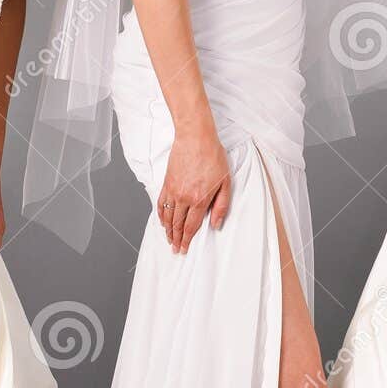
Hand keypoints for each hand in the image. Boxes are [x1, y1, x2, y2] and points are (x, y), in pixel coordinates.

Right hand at [158, 124, 230, 253]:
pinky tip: (162, 221)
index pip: (191, 226)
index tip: (184, 249)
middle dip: (176, 239)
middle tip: (175, 249)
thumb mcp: (226, 182)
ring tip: (169, 239)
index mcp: (199, 199)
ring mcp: (173, 190)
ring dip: (167, 230)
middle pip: (177, 224)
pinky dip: (160, 215)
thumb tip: (216, 225)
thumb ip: (221, 206)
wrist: (195, 137)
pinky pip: (161, 204)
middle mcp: (183, 198)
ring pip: (168, 216)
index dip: (187, 240)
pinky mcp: (166, 183)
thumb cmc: (213, 156)